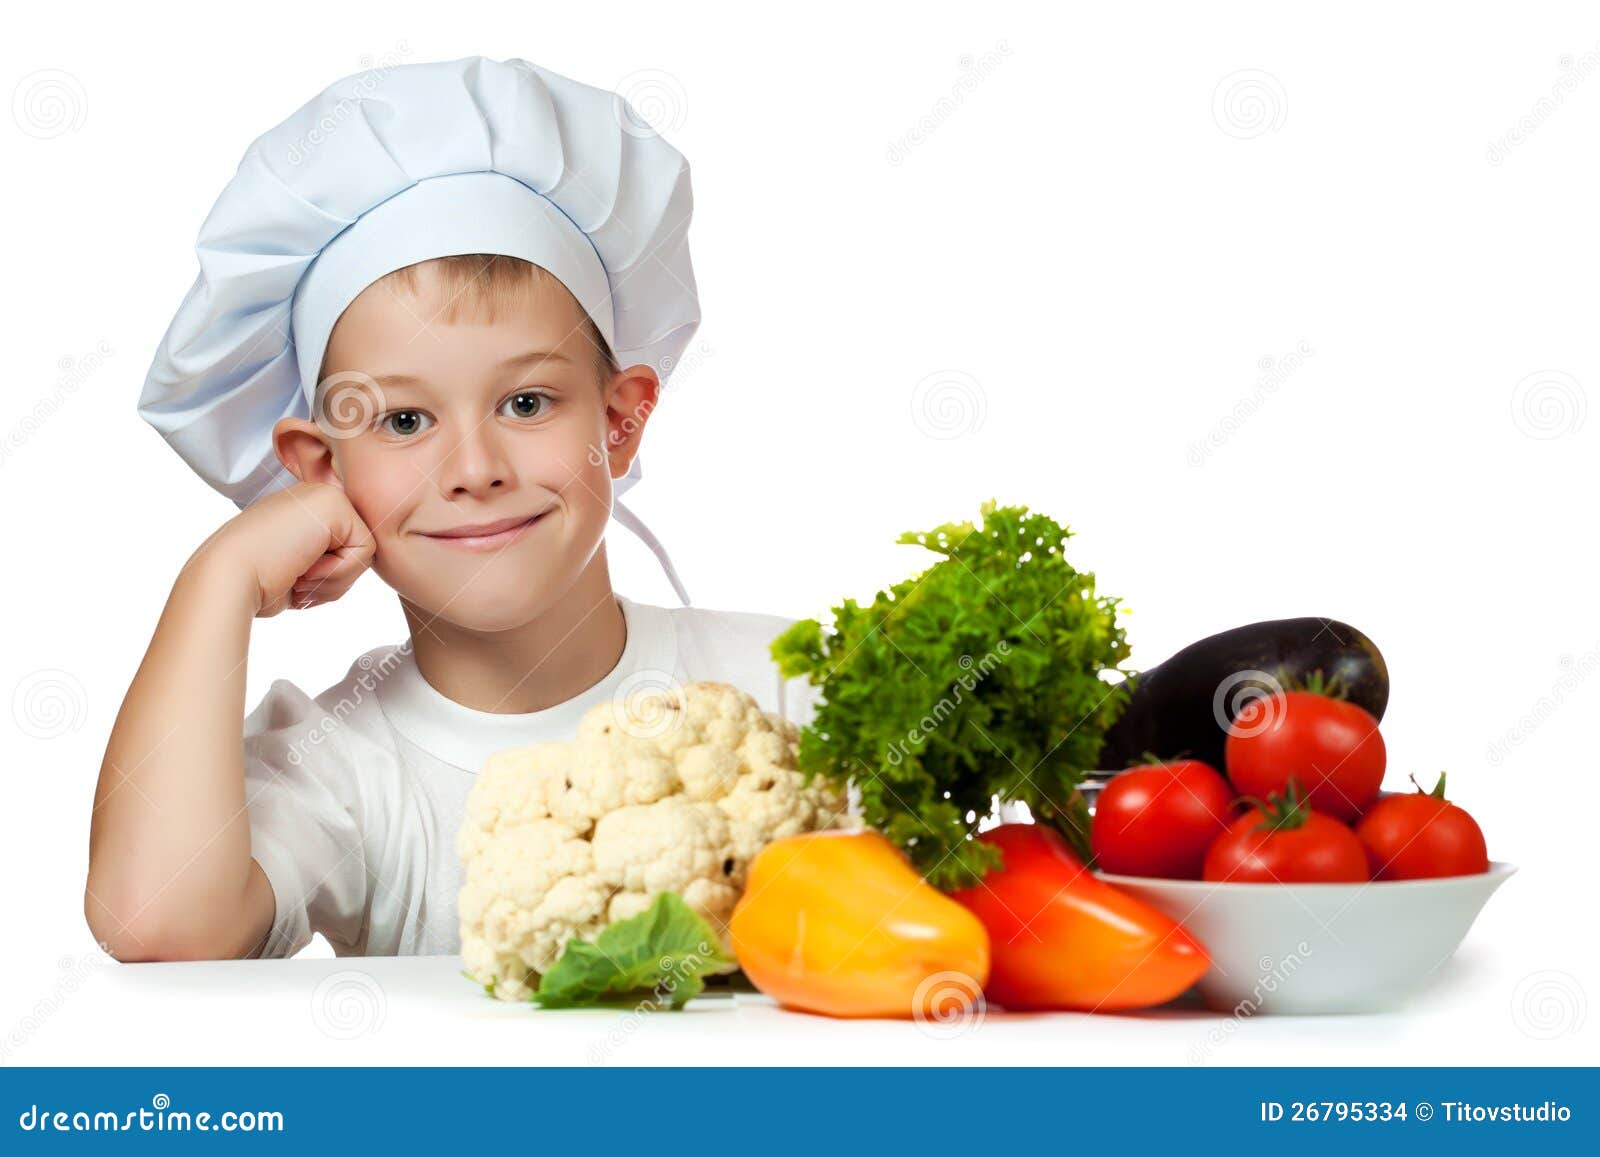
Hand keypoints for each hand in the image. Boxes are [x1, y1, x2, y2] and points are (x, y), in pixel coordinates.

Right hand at [191, 481, 376, 617]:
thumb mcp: (297, 567)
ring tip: (299, 575)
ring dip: (334, 579)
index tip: (294, 582)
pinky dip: (339, 572)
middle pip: (357, 550)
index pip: (344, 552)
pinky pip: (366, 550)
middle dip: (334, 579)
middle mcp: (313, 498)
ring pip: (364, 553)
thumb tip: (359, 563)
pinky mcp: (334, 504)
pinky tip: (305, 569)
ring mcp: (324, 496)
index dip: (327, 579)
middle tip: (298, 580)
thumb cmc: (254, 582)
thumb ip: (326, 560)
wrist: (227, 577)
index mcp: (302, 511)